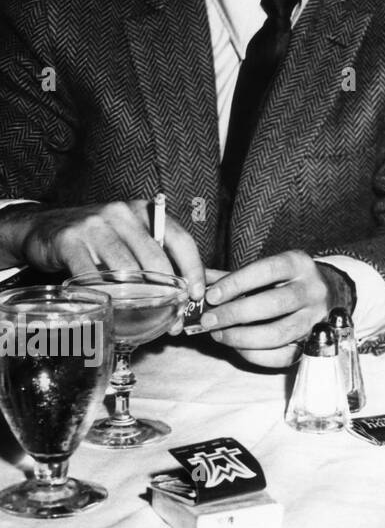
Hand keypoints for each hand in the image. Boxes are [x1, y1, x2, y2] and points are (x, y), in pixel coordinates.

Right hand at [0, 201, 204, 298]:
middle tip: (172, 314)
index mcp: (143, 212)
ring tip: (143, 315)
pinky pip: (92, 276)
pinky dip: (103, 295)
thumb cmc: (95, 238)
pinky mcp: (69, 241)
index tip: (198, 294)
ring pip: (126, 268)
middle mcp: (122, 214)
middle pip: (155, 257)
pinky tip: (109, 306)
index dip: (193, 268)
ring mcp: (94, 226)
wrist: (43, 227)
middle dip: (168, 290)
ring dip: (137, 297)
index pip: (180, 239)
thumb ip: (152, 254)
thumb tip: (185, 291)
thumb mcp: (127, 237)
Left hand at [200, 251, 332, 368]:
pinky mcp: (314, 342)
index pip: (267, 270)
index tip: (211, 295)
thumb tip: (195, 283)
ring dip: (242, 338)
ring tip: (220, 335)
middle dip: (235, 314)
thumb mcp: (265, 270)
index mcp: (299, 264)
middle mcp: (313, 290)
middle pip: (274, 304)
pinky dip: (256, 355)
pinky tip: (240, 348)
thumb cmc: (287, 282)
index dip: (236, 283)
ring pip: (279, 333)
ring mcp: (316, 318)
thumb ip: (231, 277)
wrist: (329, 293)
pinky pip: (284, 356)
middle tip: (209, 320)